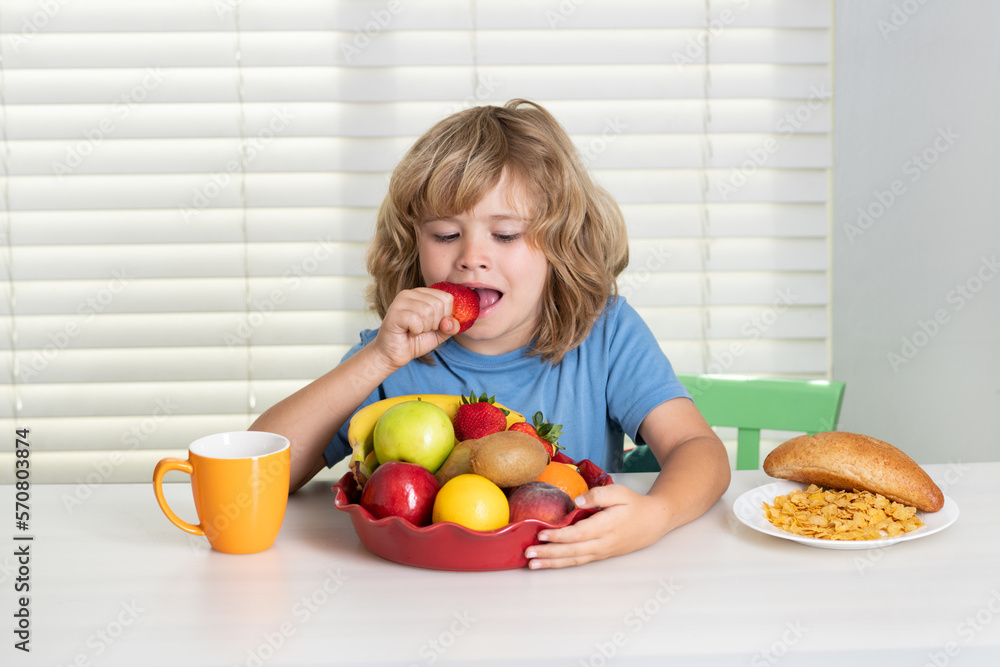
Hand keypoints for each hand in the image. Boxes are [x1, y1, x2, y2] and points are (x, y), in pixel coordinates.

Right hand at [370, 288, 460, 370]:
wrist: (393, 354)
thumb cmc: (415, 341)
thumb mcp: (439, 334)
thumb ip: (450, 327)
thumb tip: (450, 322)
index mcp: (423, 294)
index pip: (447, 298)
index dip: (445, 316)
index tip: (433, 325)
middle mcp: (411, 293)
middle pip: (438, 304)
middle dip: (435, 324)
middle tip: (422, 329)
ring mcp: (401, 301)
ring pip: (427, 311)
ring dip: (425, 328)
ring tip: (415, 331)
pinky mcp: (394, 312)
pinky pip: (416, 320)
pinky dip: (416, 331)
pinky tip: (408, 332)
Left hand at [523, 484, 670, 569]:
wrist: (652, 522)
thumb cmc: (633, 505)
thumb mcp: (619, 492)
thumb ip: (598, 495)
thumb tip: (578, 501)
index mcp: (606, 526)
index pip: (579, 533)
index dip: (559, 535)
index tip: (541, 533)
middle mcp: (603, 543)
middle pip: (572, 551)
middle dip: (549, 553)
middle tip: (528, 554)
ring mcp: (601, 552)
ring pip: (573, 560)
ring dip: (552, 563)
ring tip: (532, 564)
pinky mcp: (599, 555)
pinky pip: (578, 561)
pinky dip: (561, 564)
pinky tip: (548, 563)